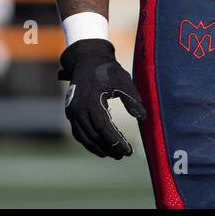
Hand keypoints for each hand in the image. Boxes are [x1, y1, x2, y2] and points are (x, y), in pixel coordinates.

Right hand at [58, 39, 145, 158]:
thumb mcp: (122, 80)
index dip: (116, 142)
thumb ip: (131, 98)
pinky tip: (99, 148)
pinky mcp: (71, 113)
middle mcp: (79, 108)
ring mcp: (72, 111)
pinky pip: (78, 133)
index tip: (128, 151)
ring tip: (113, 155)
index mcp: (92, 100)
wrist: (86, 60)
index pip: (104, 128)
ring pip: (85, 137)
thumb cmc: (106, 69)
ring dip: (98, 148)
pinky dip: (88, 143)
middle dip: (109, 147)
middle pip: (94, 136)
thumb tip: (143, 117)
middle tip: (123, 155)